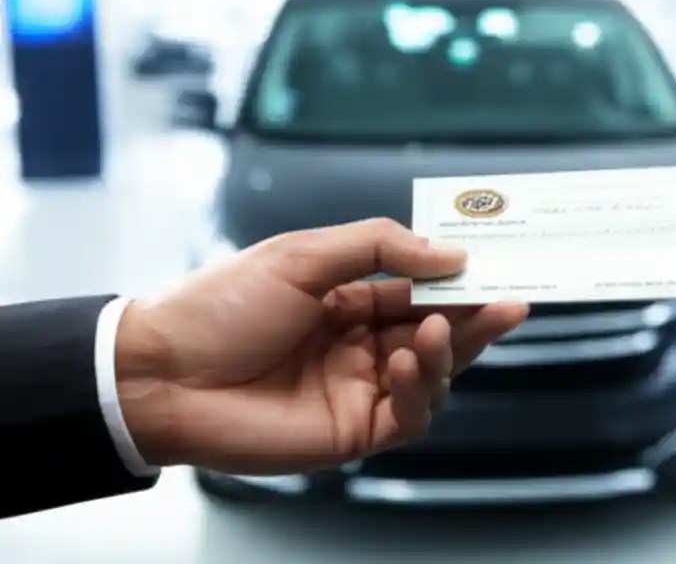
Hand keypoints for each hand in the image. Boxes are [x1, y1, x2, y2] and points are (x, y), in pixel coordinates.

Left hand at [113, 218, 527, 473]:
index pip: (422, 290)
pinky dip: (422, 388)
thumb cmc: (222, 306)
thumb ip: (381, 248)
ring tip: (433, 328)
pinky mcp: (354, 432)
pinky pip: (410, 415)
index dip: (461, 281)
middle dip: (476, 319)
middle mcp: (362, 347)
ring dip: (447, 350)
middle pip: (439, 333)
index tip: (498, 266)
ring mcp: (361, 391)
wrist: (162, 372)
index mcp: (350, 303)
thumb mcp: (303, 255)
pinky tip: (408, 360)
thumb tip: (453, 254)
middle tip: (510, 301)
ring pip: (435, 375)